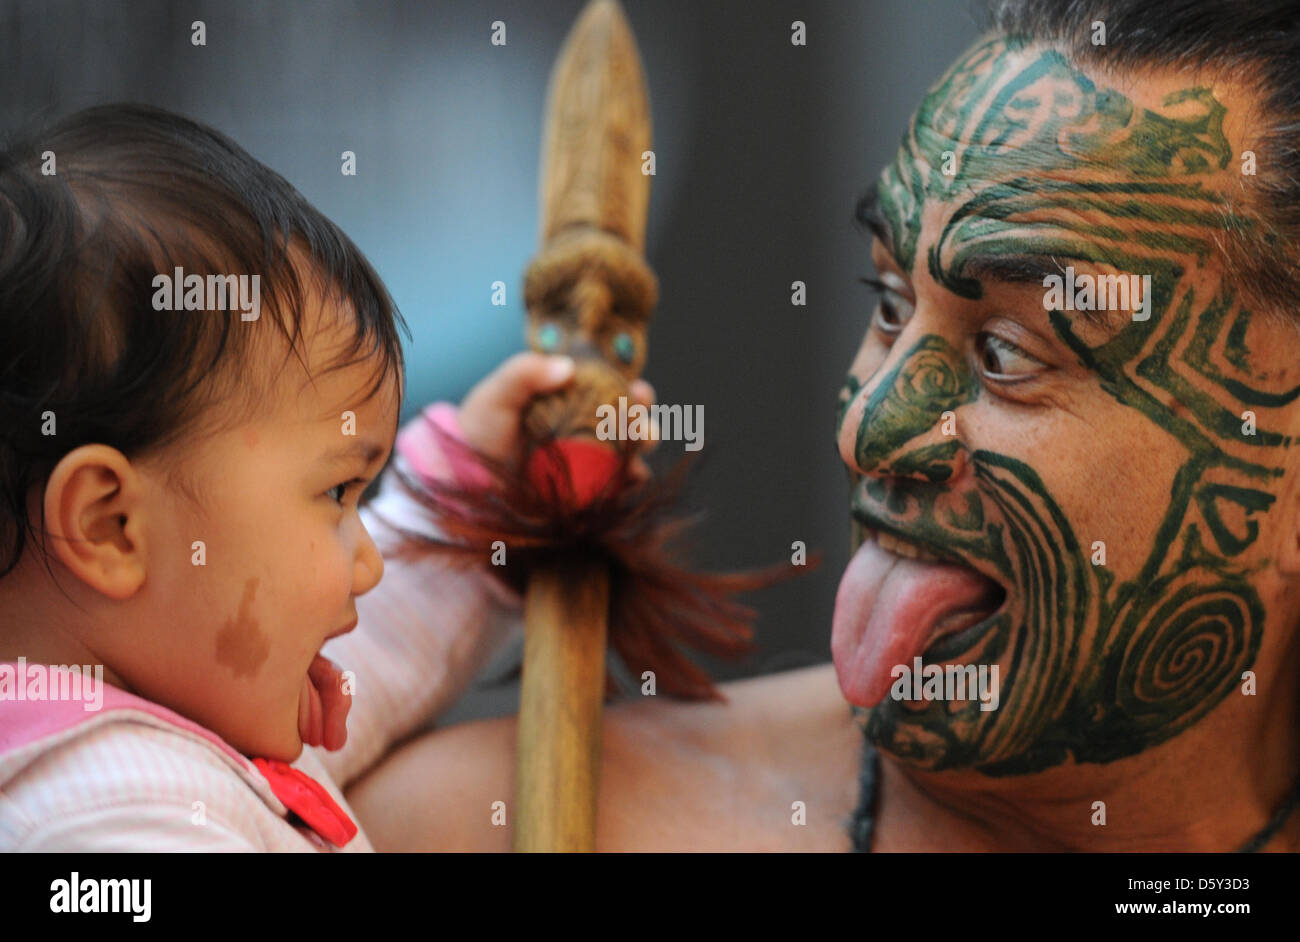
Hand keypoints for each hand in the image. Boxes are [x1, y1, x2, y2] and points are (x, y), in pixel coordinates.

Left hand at [457, 352, 657, 482]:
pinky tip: (627, 484)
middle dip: (645, 425)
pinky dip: (625, 486)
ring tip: (639, 460)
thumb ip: (526, 372)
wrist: (463, 474)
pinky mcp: (580, 493)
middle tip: (644, 429)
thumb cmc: (480, 427)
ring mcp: (584, 463)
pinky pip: (612, 489)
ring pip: (626, 457)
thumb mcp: (498, 393)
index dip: (635, 393)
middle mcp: (584, 430)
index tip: (641, 393)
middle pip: (629, 425)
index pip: (614, 393)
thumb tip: (567, 368)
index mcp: (572, 401)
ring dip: (640, 457)